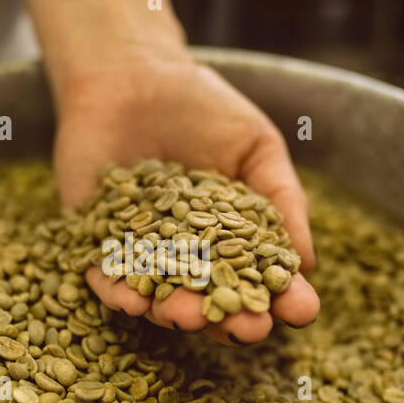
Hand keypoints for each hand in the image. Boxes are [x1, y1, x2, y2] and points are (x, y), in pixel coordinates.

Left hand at [54, 47, 319, 344]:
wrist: (131, 72)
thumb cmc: (204, 107)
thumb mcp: (257, 147)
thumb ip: (283, 201)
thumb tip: (308, 263)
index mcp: (232, 242)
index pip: (261, 280)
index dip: (284, 298)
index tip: (302, 309)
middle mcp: (189, 258)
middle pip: (213, 302)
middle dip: (232, 320)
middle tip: (249, 329)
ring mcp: (142, 255)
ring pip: (160, 299)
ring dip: (175, 315)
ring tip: (188, 316)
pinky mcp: (95, 242)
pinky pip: (106, 278)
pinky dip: (118, 293)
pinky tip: (134, 303)